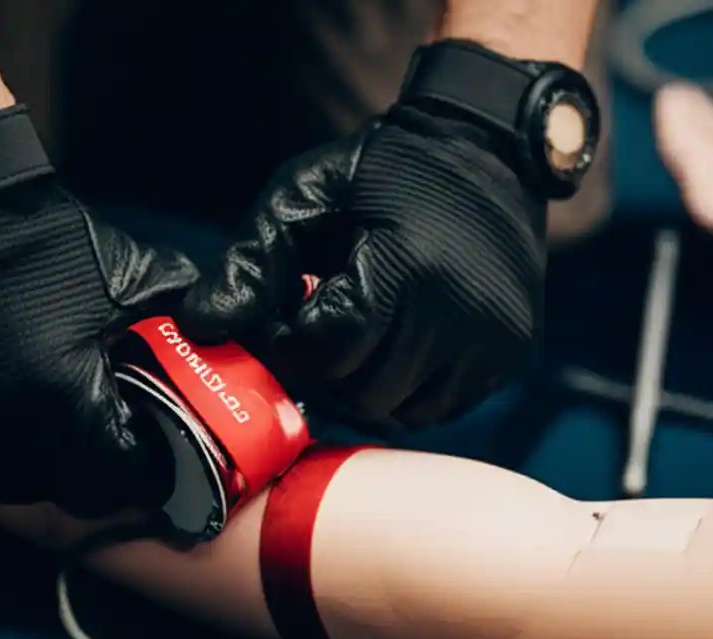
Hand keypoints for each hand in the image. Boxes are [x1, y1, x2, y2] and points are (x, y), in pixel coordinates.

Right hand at [0, 121, 198, 513]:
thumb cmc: (45, 244)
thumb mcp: (136, 281)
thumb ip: (187, 326)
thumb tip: (238, 352)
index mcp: (62, 404)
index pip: (123, 477)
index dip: (148, 463)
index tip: (156, 445)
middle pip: (72, 488)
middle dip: (101, 467)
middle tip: (116, 433)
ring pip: (19, 485)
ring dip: (50, 464)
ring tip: (64, 418)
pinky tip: (17, 413)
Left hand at [178, 103, 547, 428]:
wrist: (485, 152)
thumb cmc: (380, 172)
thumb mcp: (304, 197)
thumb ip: (250, 263)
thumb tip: (203, 326)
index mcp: (403, 270)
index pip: (323, 354)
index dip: (290, 343)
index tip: (287, 312)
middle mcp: (457, 315)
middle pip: (361, 391)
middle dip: (325, 367)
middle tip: (318, 325)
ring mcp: (491, 343)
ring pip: (399, 411)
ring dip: (364, 385)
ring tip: (356, 333)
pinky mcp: (509, 357)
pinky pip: (439, 408)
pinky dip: (407, 390)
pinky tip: (394, 344)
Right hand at [655, 81, 712, 275]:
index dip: (707, 118)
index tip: (685, 94)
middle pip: (709, 155)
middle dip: (687, 128)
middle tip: (669, 99)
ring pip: (702, 176)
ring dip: (680, 147)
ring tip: (668, 116)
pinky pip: (707, 205)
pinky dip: (691, 179)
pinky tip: (678, 151)